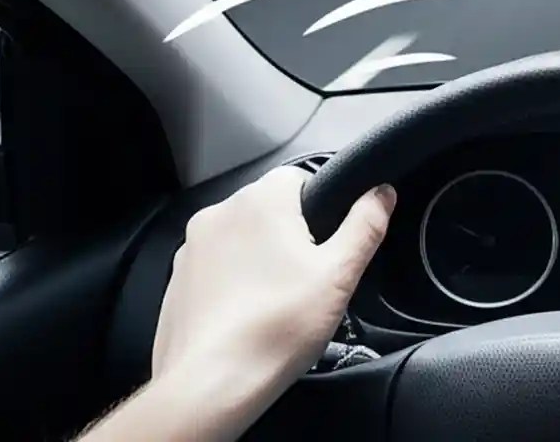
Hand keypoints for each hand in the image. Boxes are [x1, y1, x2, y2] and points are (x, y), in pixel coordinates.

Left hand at [150, 166, 394, 434]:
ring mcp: (192, 246)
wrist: (212, 383)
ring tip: (277, 304)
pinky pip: (216, 268)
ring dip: (259, 259)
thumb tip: (381, 192)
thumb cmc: (278, 326)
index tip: (328, 247)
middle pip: (269, 209)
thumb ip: (365, 226)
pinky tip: (248, 315)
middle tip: (308, 280)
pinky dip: (233, 283)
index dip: (322, 208)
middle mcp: (220, 213)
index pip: (300, 177)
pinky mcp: (178, 279)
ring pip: (241, 239)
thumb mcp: (339, 275)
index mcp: (261, 200)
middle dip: (291, 236)